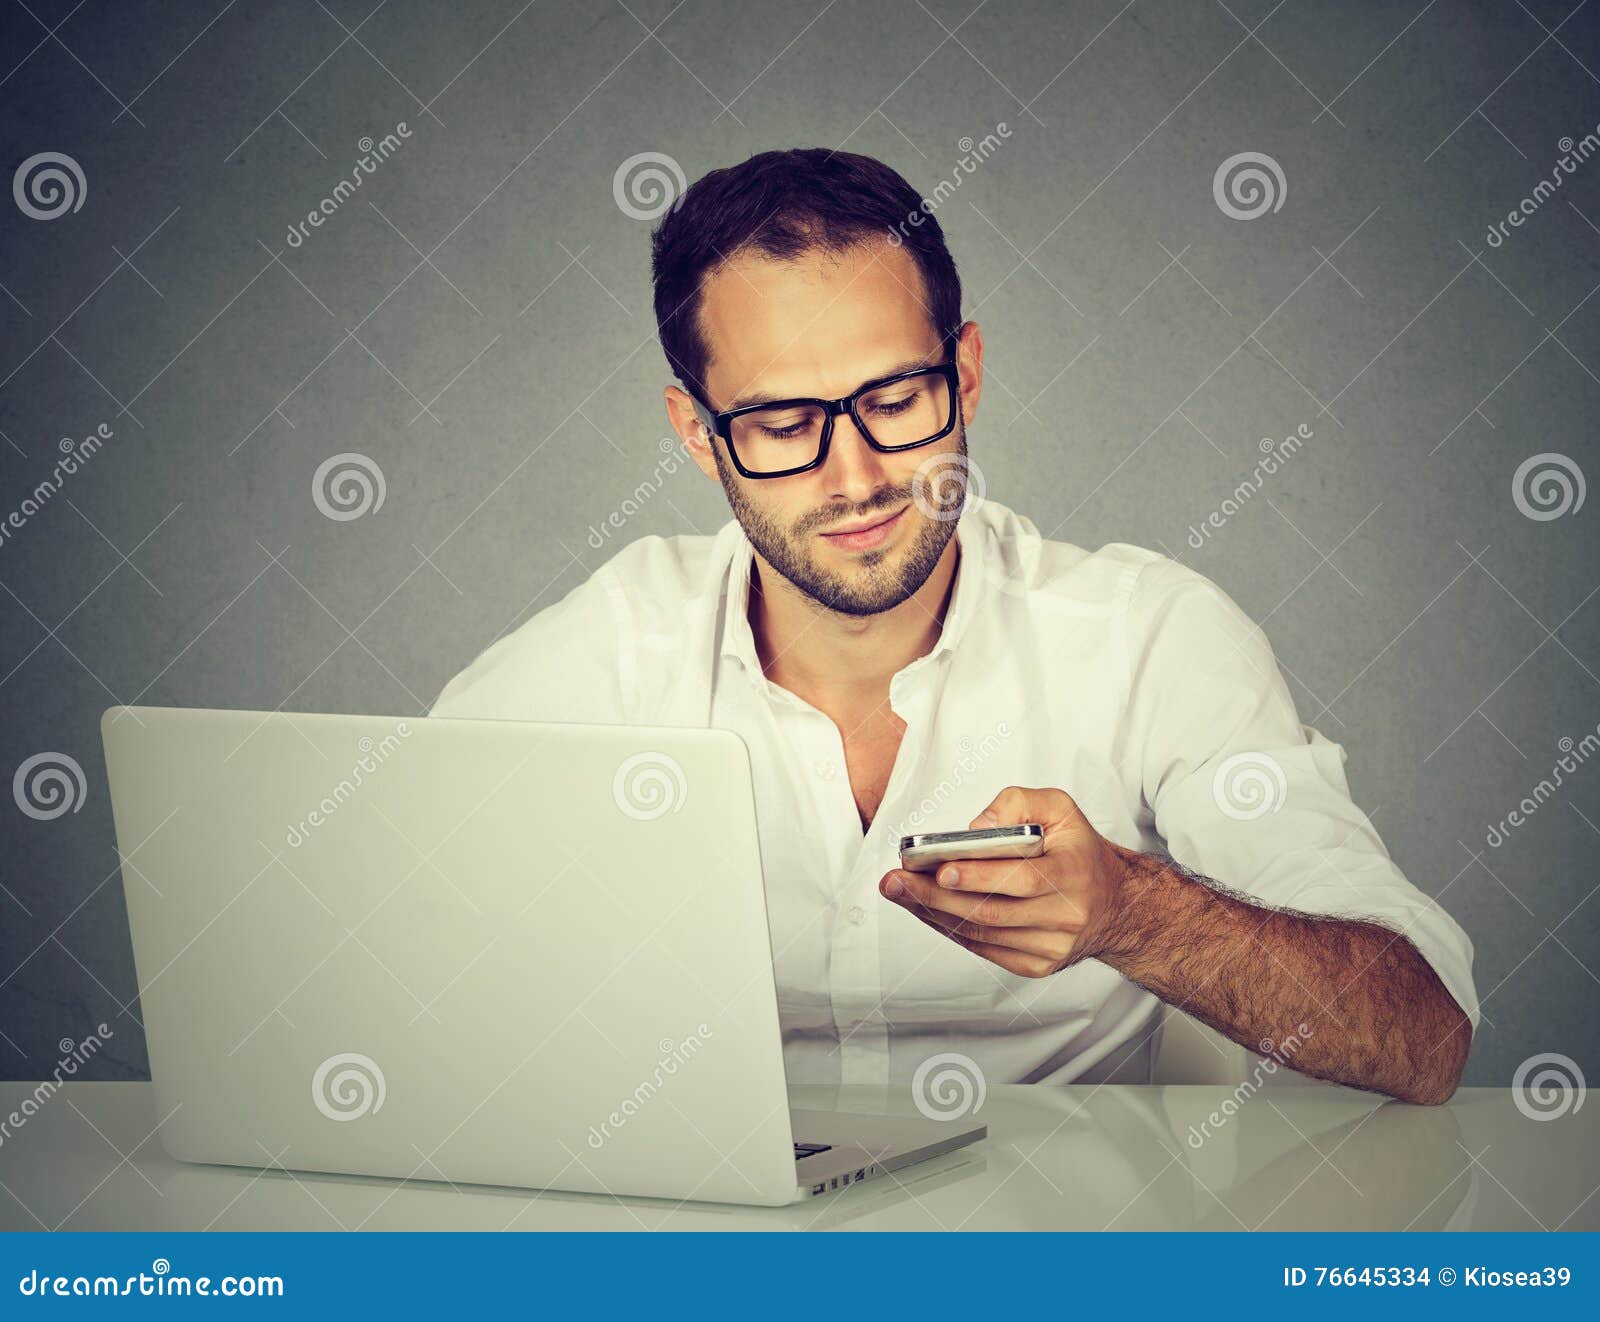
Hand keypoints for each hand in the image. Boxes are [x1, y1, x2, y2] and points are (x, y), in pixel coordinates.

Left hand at [879, 786, 1132, 976]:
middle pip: (991, 911)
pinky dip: (949, 928)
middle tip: (895, 880)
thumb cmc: (1078, 851)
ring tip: (899, 891)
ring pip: (982, 933)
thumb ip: (1019, 803)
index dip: (979, 876)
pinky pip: (984, 948)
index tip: (940, 868)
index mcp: (1073, 874)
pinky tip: (924, 909)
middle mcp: (1065, 917)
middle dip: (936, 895)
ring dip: (933, 912)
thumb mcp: (1060, 809)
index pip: (1021, 879)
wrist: (1114, 904)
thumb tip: (977, 826)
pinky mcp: (1036, 965)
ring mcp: (1050, 947)